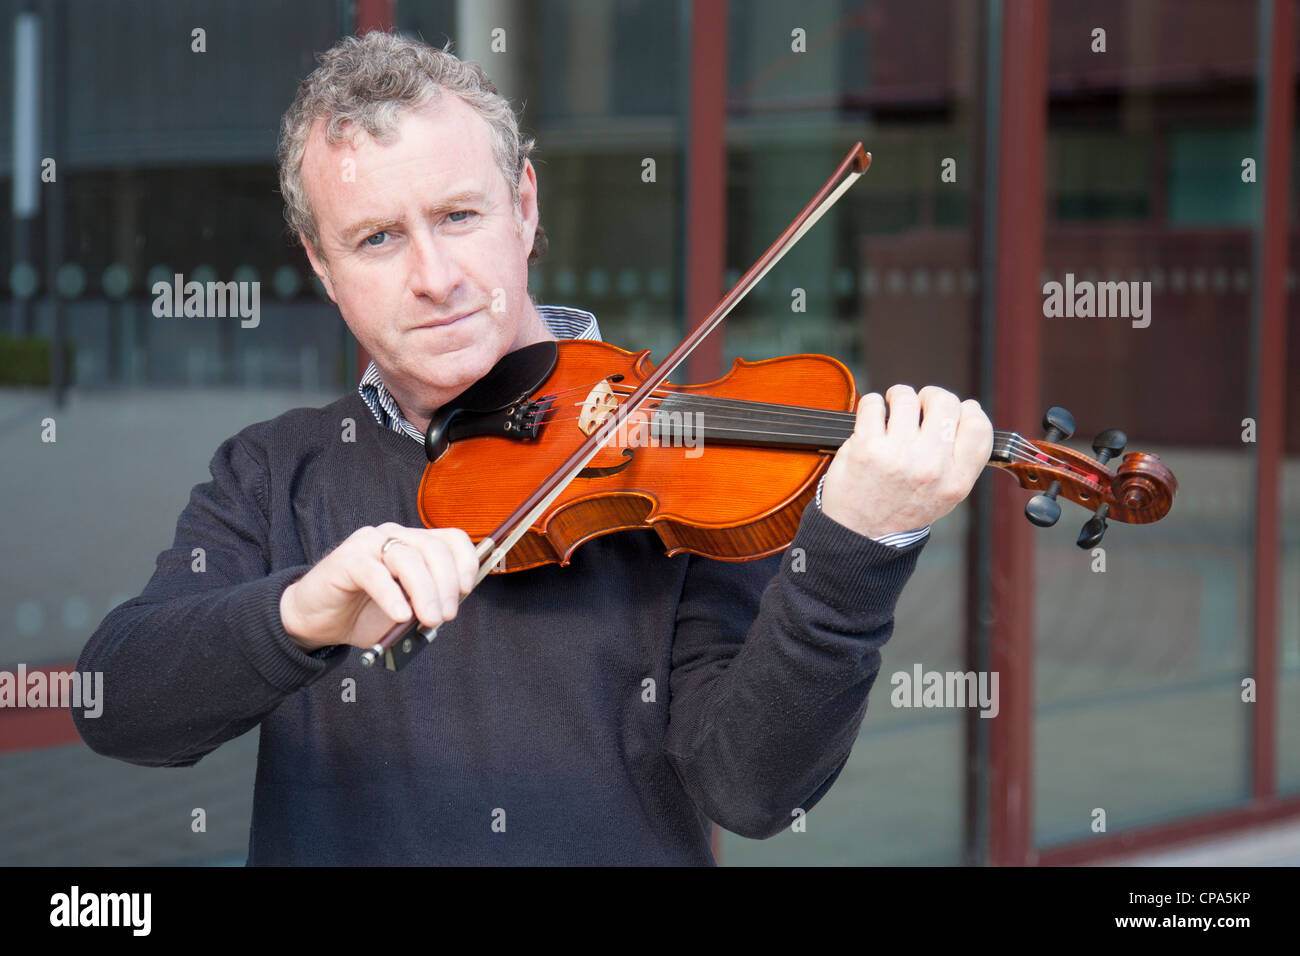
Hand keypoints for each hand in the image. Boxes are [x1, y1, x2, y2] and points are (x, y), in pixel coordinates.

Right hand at [279, 523, 478, 651]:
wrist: (320, 621)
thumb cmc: (366, 613)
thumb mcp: (409, 611)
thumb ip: (429, 604)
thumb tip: (449, 607)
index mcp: (415, 544)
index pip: (451, 539)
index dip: (465, 562)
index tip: (466, 590)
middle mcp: (395, 537)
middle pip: (433, 549)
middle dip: (446, 585)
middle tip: (446, 616)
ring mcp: (370, 543)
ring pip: (408, 558)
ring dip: (424, 591)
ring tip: (429, 619)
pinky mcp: (347, 558)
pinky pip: (375, 573)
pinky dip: (392, 596)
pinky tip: (400, 615)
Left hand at [819, 384, 992, 538]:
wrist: (857, 535)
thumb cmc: (902, 510)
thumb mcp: (945, 495)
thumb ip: (962, 457)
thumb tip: (972, 407)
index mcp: (956, 481)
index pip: (978, 427)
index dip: (967, 410)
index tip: (952, 412)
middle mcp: (931, 468)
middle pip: (945, 402)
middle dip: (930, 396)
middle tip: (917, 406)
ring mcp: (898, 456)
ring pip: (906, 397)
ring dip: (898, 396)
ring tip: (891, 409)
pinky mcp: (866, 448)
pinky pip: (873, 403)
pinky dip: (872, 403)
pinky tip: (872, 417)